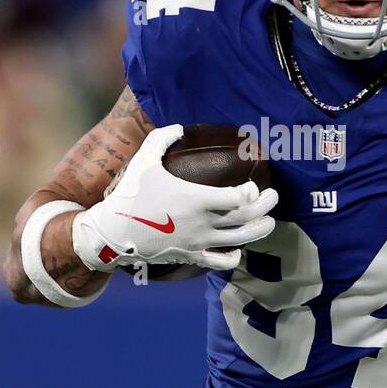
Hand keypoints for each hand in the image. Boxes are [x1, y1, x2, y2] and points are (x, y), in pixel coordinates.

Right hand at [72, 124, 277, 271]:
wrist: (113, 233)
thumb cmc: (130, 195)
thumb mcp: (144, 160)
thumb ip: (162, 138)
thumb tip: (178, 127)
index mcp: (197, 199)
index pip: (238, 198)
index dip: (250, 192)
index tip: (251, 185)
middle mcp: (204, 223)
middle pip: (247, 217)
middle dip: (266, 206)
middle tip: (273, 196)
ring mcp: (200, 242)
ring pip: (241, 240)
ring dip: (260, 230)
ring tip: (269, 222)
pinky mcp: (193, 257)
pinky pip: (223, 261)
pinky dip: (235, 254)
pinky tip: (237, 247)